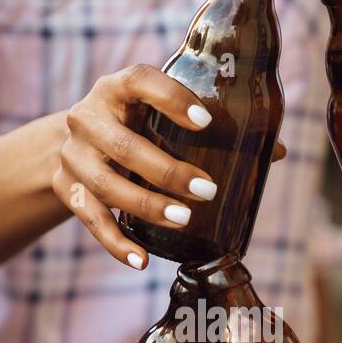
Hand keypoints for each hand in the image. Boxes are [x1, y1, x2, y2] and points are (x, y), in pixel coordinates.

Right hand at [53, 63, 284, 268]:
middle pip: (123, 146)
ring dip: (147, 206)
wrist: (70, 146)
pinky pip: (91, 220)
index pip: (140, 81)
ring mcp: (73, 156)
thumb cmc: (134, 127)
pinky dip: (116, 243)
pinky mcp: (66, 189)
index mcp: (116, 89)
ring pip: (107, 185)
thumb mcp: (157, 116)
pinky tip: (141, 260)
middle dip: (167, 171)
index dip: (171, 98)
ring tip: (182, 220)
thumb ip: (208, 129)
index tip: (205, 121)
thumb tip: (275, 151)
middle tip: (207, 190)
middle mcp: (87, 117)